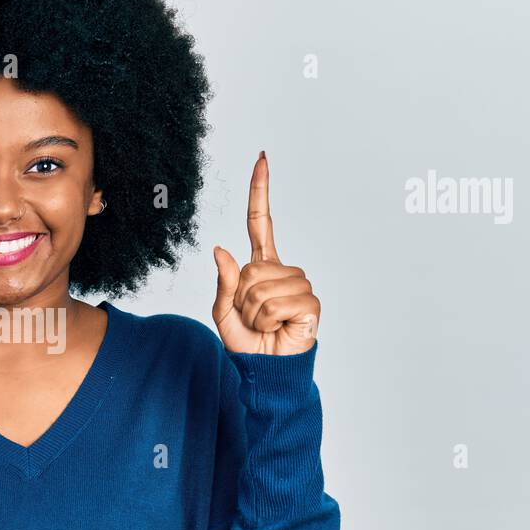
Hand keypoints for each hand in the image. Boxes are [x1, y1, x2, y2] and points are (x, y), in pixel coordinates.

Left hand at [212, 152, 319, 355]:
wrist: (266, 369)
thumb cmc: (247, 342)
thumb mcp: (223, 312)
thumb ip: (222, 282)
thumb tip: (220, 249)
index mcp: (261, 267)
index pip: (261, 223)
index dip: (260, 192)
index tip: (261, 160)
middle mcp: (282, 271)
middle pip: (251, 269)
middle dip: (241, 299)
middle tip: (252, 318)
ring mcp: (299, 285)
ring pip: (261, 287)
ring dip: (253, 313)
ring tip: (264, 325)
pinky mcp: (310, 302)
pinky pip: (276, 303)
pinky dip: (268, 320)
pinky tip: (278, 328)